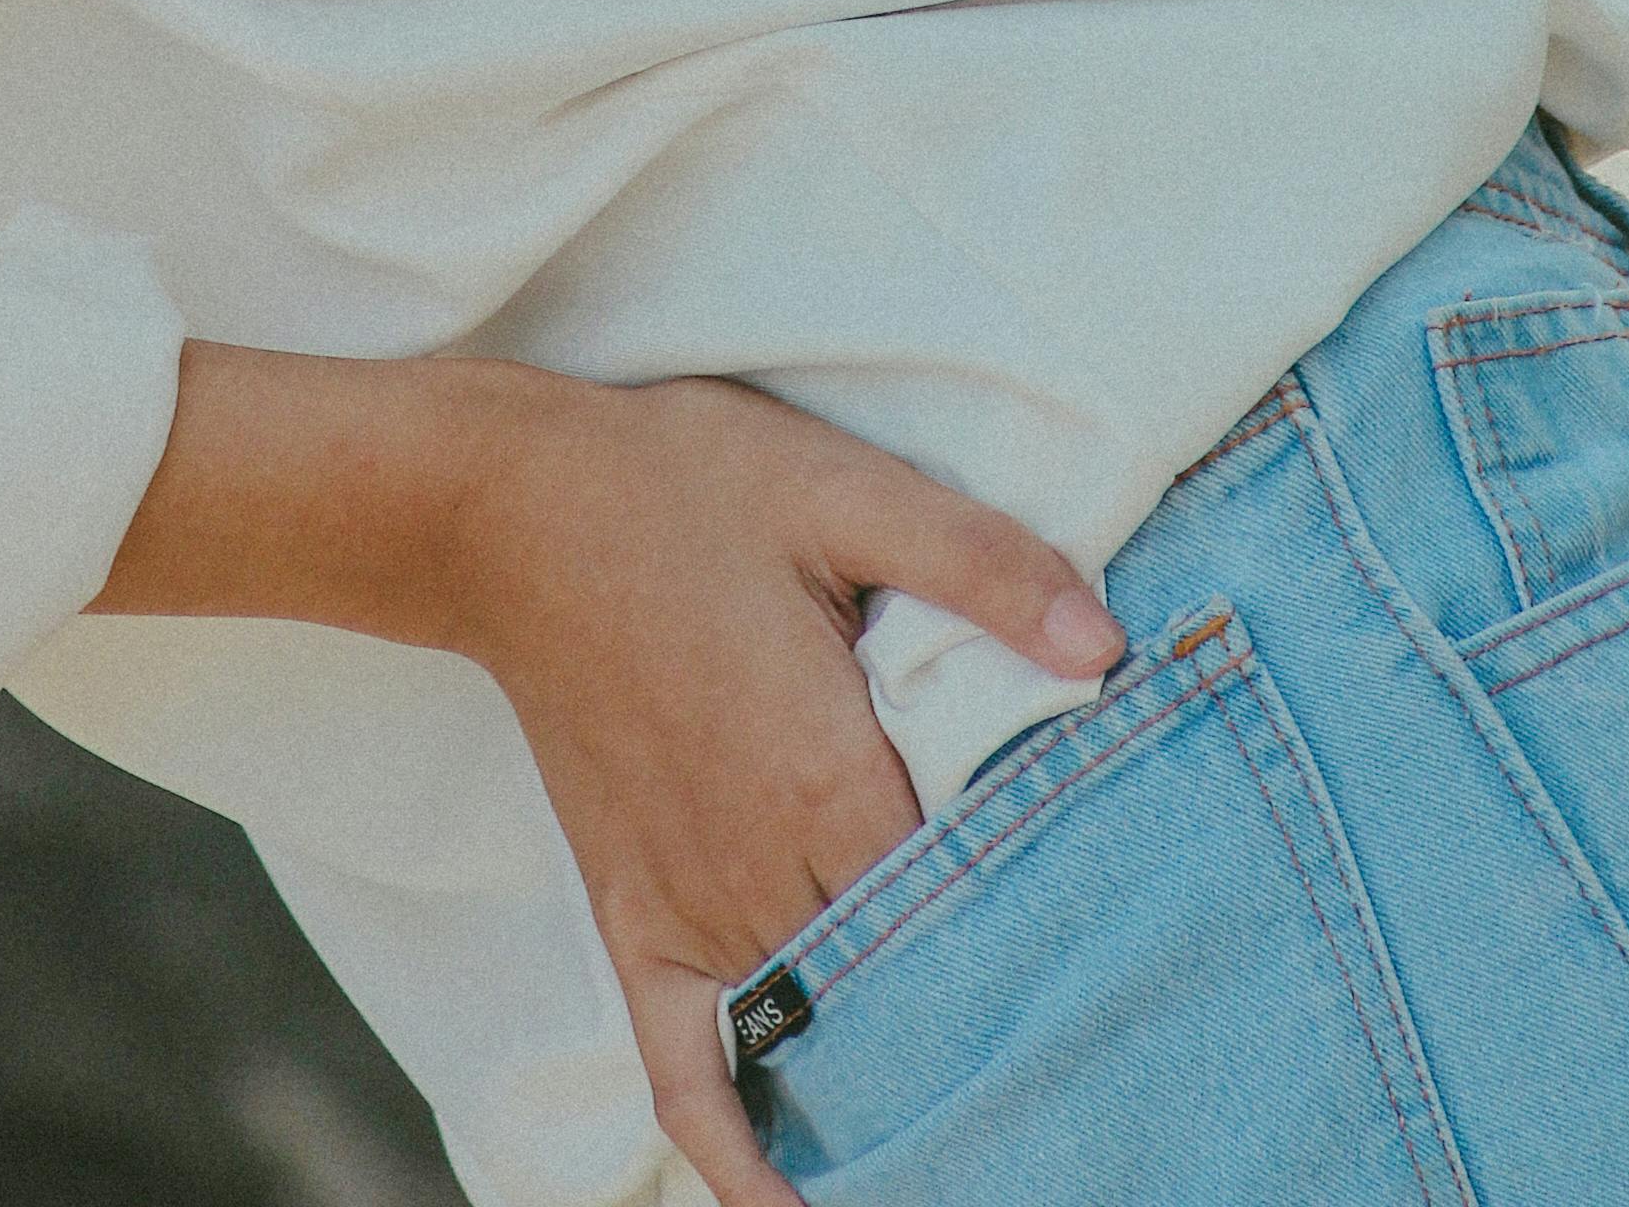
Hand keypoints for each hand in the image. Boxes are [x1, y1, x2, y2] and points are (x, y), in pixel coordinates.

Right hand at [94, 345, 1120, 1206]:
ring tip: (995, 1120)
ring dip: (898, 1072)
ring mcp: (689, 907)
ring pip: (819, 1032)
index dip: (1048, 928)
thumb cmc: (682, 488)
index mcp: (832, 776)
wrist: (508, 507)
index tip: (1120, 957)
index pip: (969, 904)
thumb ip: (978, 568)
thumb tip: (1106, 647)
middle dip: (988, 1011)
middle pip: (905, 981)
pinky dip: (736, 1156)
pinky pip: (682, 1073)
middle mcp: (762, 869)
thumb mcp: (842, 489)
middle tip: (1084, 1052)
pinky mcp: (629, 919)